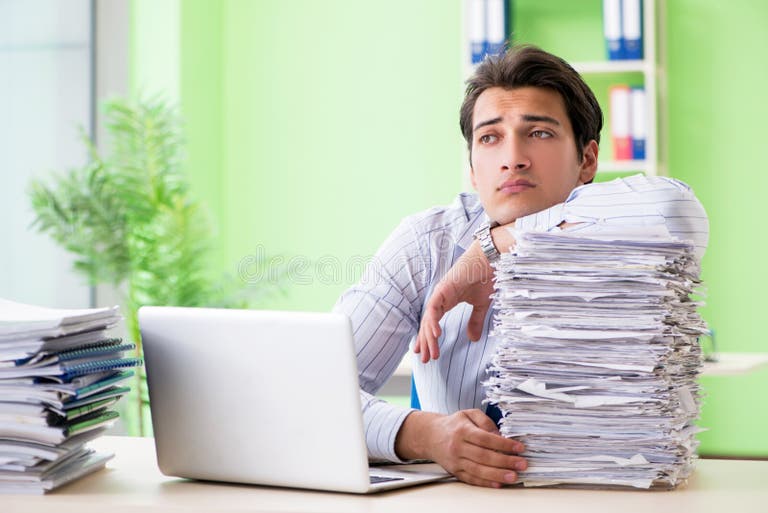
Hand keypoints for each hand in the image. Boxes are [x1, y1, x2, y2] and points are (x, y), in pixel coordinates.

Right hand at [395, 409, 526, 487]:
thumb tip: (500, 435)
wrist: (430, 436)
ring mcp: (455, 461)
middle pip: (484, 456)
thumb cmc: (453, 424)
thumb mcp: (468, 414)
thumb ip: (485, 421)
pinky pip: (471, 479)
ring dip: (497, 475)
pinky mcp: (455, 471)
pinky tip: (498, 483)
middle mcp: (458, 447)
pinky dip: (485, 483)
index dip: (504, 444)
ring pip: (478, 470)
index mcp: (462, 431)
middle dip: (505, 461)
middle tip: (522, 464)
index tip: (519, 447)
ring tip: (513, 476)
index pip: (486, 439)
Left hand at [413, 240, 493, 362]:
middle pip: (428, 324)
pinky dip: (433, 321)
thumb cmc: (486, 278)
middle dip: (425, 342)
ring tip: (430, 352)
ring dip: (428, 336)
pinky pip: (434, 307)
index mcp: (447, 301)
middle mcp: (441, 298)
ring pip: (429, 318)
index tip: (427, 354)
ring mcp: (441, 293)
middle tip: (424, 359)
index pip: (433, 323)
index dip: (429, 339)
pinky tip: (435, 334)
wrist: (491, 261)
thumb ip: (474, 321)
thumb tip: (472, 339)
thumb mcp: (480, 306)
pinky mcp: (444, 288)